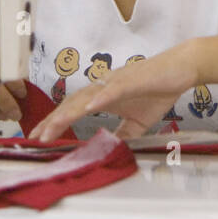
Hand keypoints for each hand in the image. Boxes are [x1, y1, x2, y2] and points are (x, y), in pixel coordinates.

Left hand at [29, 42, 200, 141]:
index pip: (73, 109)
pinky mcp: (131, 80)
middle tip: (37, 135)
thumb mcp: (138, 122)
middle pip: (73, 103)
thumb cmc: (158, 90)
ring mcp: (116, 82)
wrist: (180, 69)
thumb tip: (111, 149)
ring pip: (87, 97)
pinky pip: (113, 90)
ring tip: (55, 125)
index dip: (55, 122)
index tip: (40, 136)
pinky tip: (89, 107)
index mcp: (103, 96)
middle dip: (54, 119)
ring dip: (70, 111)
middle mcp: (104, 87)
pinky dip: (100, 98)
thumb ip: (122, 134)